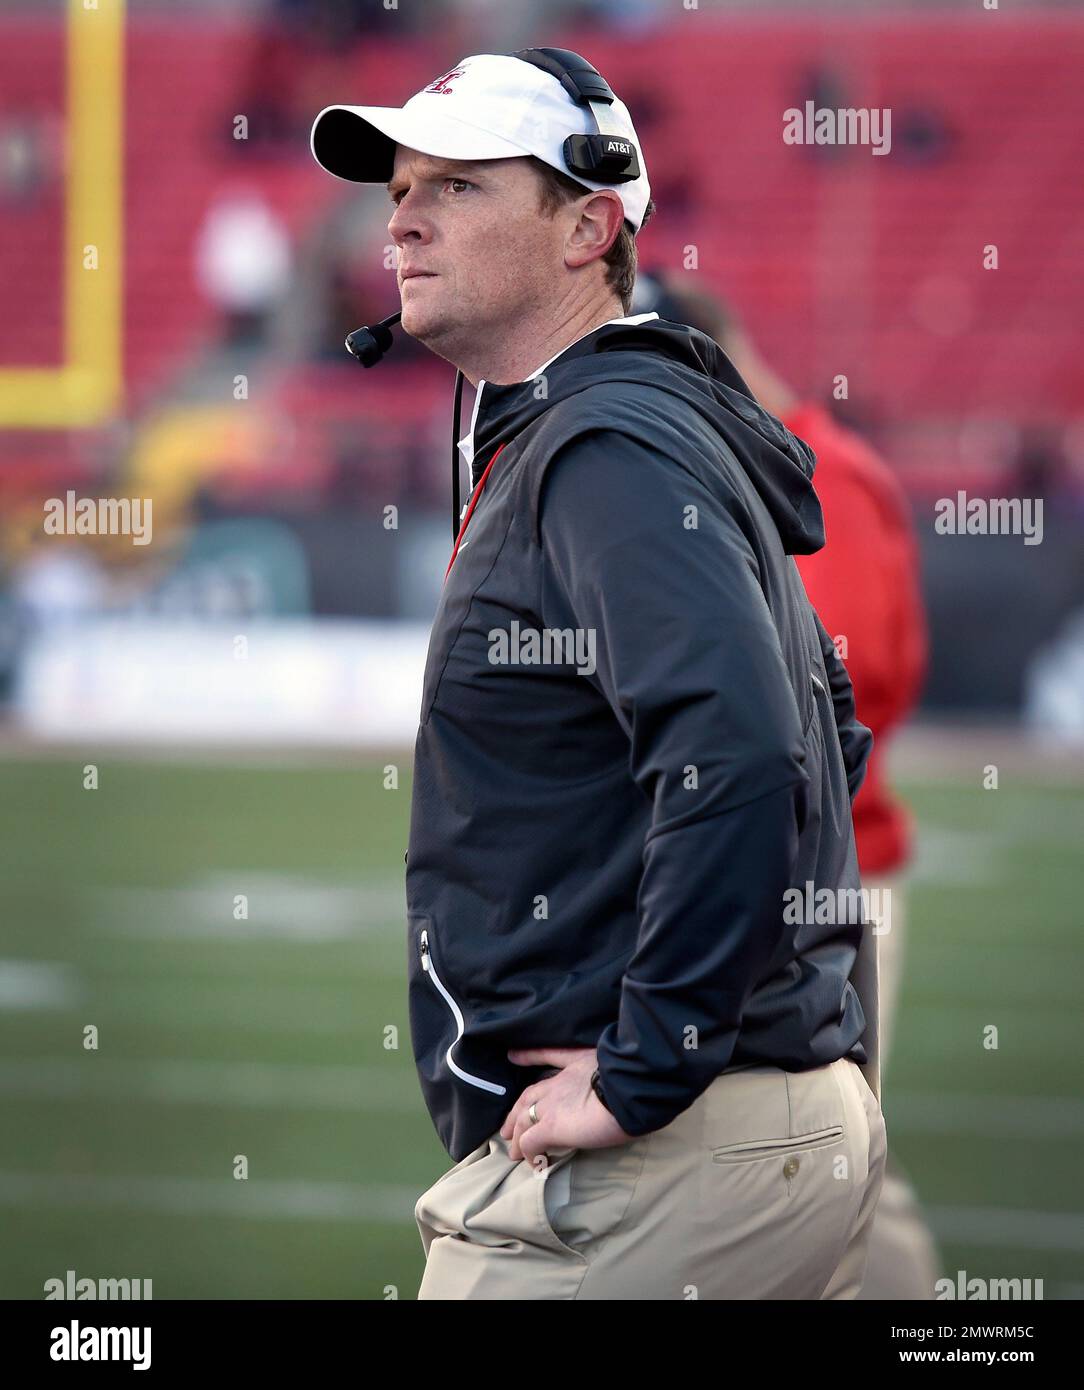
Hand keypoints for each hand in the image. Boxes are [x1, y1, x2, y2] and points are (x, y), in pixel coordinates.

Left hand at [499, 1046, 635, 1163]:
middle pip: (528, 1096)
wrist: (630, 1090)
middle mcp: (558, 1084)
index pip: (546, 1057)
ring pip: (523, 1119)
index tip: (513, 1057)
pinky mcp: (550, 1127)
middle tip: (508, 1129)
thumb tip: (611, 1086)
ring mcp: (551, 1105)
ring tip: (514, 1152)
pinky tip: (531, 1162)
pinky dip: (528, 1152)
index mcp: (575, 1066)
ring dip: (517, 1135)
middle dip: (516, 1112)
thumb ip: (607, 1074)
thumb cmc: (633, 1080)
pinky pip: (530, 1142)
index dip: (528, 1057)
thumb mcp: (617, 1067)